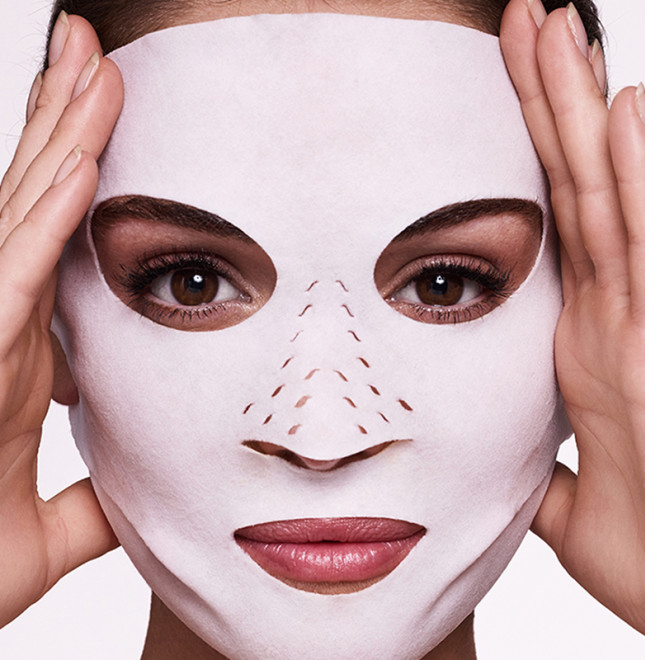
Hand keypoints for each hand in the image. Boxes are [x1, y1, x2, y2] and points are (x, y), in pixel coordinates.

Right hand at [0, 13, 122, 625]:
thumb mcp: (51, 531)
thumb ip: (101, 501)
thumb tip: (145, 486)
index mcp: (20, 354)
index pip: (59, 247)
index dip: (81, 182)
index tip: (114, 127)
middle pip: (35, 204)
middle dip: (64, 123)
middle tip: (97, 53)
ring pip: (22, 213)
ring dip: (60, 137)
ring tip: (92, 62)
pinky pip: (11, 267)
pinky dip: (44, 213)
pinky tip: (78, 161)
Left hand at [501, 0, 644, 639]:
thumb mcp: (564, 500)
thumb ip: (532, 464)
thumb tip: (491, 455)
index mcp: (584, 337)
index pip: (551, 221)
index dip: (528, 152)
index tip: (505, 87)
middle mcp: (618, 311)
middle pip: (572, 184)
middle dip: (549, 99)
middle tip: (524, 18)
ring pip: (607, 193)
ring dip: (583, 110)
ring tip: (558, 27)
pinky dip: (640, 177)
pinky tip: (624, 112)